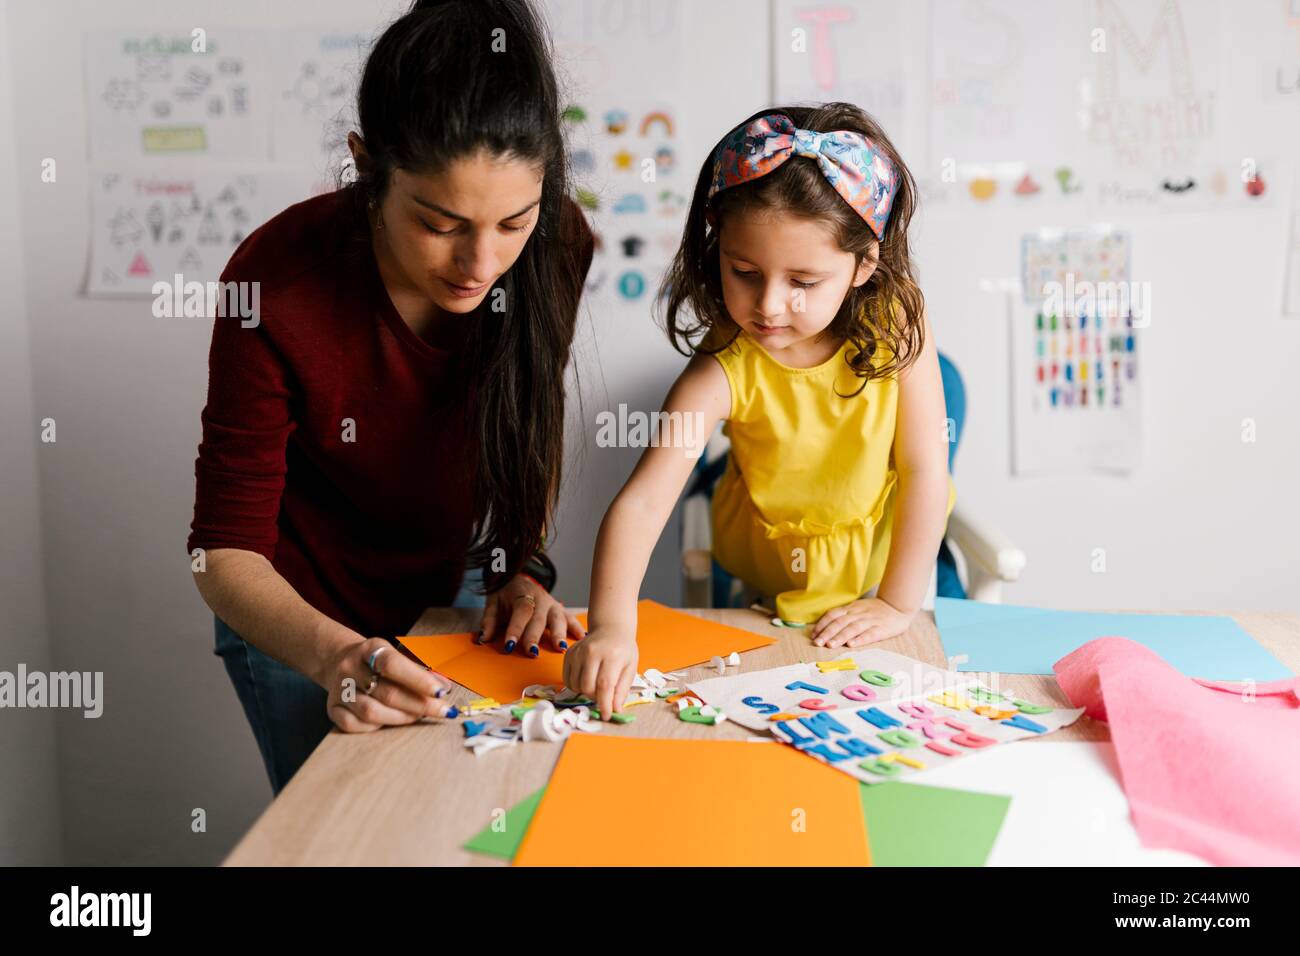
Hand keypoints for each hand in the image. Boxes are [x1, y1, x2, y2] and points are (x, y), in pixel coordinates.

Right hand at [324, 637, 454, 732]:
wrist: (340, 661)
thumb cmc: (378, 662)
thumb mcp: (398, 656)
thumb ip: (420, 671)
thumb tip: (444, 687)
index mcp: (369, 649)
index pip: (393, 664)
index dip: (418, 680)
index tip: (441, 692)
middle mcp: (350, 668)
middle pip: (387, 693)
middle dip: (420, 705)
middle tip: (442, 711)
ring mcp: (339, 689)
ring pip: (371, 712)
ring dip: (402, 718)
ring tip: (419, 716)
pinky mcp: (332, 708)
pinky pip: (355, 725)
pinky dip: (377, 727)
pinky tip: (392, 721)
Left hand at [478, 574, 584, 656]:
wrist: (519, 576)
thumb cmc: (506, 592)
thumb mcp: (493, 602)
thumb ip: (489, 620)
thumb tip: (483, 638)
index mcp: (522, 595)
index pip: (520, 612)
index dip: (515, 629)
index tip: (509, 645)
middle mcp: (540, 600)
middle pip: (539, 619)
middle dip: (535, 636)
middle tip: (532, 652)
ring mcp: (552, 605)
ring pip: (558, 618)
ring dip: (559, 634)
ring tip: (560, 648)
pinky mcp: (561, 609)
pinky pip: (570, 618)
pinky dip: (576, 628)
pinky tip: (582, 637)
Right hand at [562, 627, 637, 719]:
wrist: (611, 629)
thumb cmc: (623, 650)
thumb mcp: (630, 668)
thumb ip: (622, 689)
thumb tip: (615, 709)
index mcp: (612, 655)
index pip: (604, 685)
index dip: (605, 704)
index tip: (606, 715)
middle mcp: (592, 652)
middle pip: (587, 687)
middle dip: (595, 697)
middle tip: (603, 695)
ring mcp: (578, 652)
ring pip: (576, 685)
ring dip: (585, 692)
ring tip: (595, 685)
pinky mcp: (569, 654)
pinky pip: (567, 679)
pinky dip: (576, 685)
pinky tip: (586, 679)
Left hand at [810, 597, 913, 648]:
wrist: (897, 606)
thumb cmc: (873, 610)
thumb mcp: (857, 608)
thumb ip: (843, 616)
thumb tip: (825, 629)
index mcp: (851, 609)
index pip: (833, 615)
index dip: (822, 625)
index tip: (813, 635)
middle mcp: (858, 614)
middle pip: (840, 622)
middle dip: (827, 633)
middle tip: (817, 643)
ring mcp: (870, 621)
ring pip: (852, 628)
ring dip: (840, 637)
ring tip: (830, 645)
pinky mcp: (881, 629)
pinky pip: (869, 634)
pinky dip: (860, 639)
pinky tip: (851, 645)